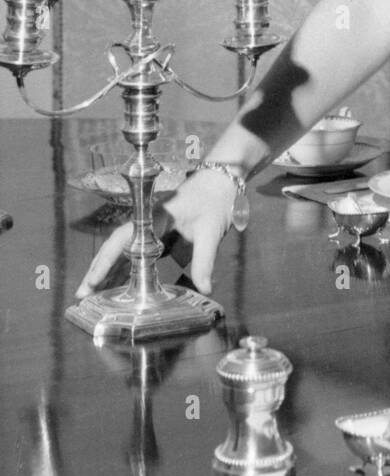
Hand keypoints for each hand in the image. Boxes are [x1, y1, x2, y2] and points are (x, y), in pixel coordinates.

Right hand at [74, 168, 236, 299]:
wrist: (221, 181)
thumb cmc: (215, 201)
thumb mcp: (212, 232)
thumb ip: (205, 261)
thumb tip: (205, 289)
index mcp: (156, 216)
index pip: (124, 238)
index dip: (107, 260)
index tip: (94, 279)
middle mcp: (148, 221)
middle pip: (116, 246)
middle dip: (97, 269)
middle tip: (81, 294)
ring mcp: (151, 228)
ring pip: (122, 251)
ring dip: (107, 270)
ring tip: (90, 294)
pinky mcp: (158, 235)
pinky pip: (135, 253)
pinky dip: (123, 268)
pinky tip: (114, 285)